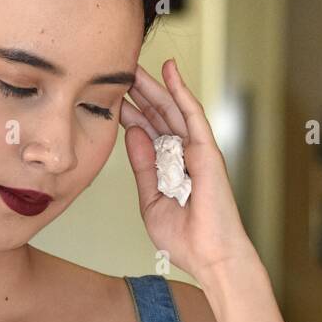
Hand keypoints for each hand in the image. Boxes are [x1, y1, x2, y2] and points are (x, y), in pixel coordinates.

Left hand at [120, 58, 256, 282]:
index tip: (112, 97)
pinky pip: (192, 114)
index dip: (130, 113)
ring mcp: (196, 151)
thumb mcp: (150, 200)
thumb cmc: (185, 238)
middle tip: (119, 71)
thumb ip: (142, 167)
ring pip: (173, 109)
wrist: (209, 256)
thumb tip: (132, 133)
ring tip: (136, 66)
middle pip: (159, 116)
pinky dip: (181, 91)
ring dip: (155, 86)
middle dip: (139, 94)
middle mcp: (183, 156)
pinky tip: (170, 72)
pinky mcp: (207, 150)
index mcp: (169, 169)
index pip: (148, 133)